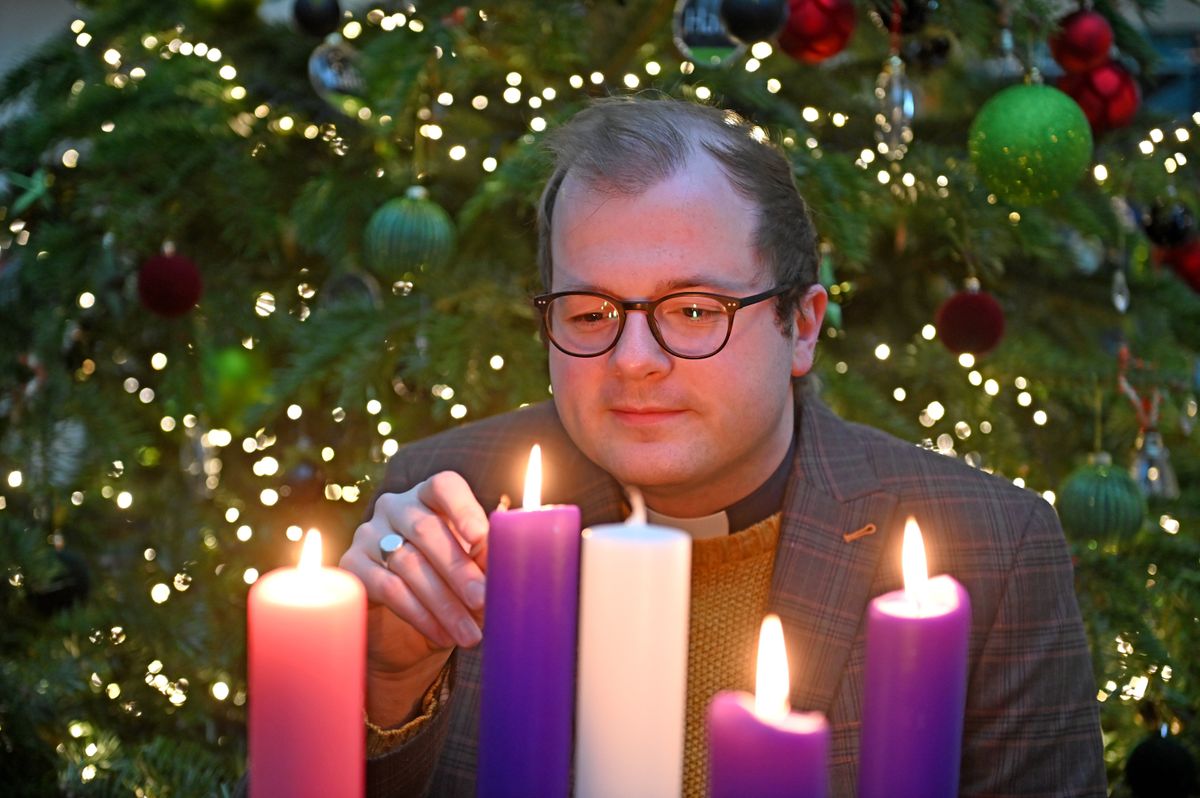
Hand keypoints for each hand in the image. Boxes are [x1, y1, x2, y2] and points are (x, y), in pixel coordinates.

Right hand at [339, 471, 489, 724]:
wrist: (403, 628)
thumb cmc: (450, 586)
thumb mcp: (472, 570)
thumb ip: (488, 559)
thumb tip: (517, 564)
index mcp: (430, 496)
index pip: (444, 486)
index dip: (463, 508)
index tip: (481, 537)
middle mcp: (395, 506)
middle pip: (426, 529)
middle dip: (458, 568)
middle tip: (483, 599)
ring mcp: (368, 533)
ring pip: (407, 563)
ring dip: (443, 602)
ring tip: (470, 634)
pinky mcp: (351, 565)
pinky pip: (386, 587)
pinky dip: (418, 614)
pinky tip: (441, 634)